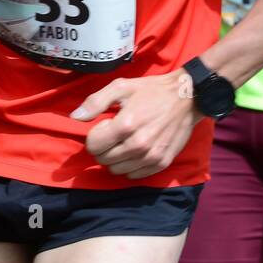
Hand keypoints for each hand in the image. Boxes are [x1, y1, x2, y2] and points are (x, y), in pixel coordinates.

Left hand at [69, 73, 198, 179]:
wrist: (187, 98)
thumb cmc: (151, 91)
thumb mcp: (121, 87)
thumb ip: (95, 102)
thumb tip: (75, 117)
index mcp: (125, 125)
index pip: (93, 146)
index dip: (95, 135)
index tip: (106, 125)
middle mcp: (138, 145)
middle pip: (103, 160)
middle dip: (103, 148)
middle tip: (115, 134)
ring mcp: (151, 156)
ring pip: (117, 170)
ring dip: (116, 158)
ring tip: (126, 141)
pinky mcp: (161, 163)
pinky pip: (134, 175)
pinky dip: (130, 166)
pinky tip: (136, 150)